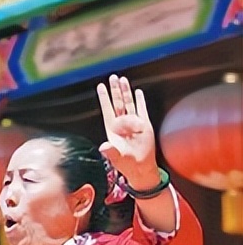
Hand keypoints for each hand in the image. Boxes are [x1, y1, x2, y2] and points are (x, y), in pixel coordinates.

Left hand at [96, 74, 160, 190]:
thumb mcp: (116, 157)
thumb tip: (103, 147)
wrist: (140, 167)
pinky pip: (141, 109)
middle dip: (115, 90)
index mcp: (112, 129)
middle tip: (112, 77)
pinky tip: (138, 92)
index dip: (104, 98)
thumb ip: (110, 151)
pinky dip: (140, 100)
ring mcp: (133, 123)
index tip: (100, 86)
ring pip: (128, 103)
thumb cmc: (126, 163)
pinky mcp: (144, 124)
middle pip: (118, 102)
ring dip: (126, 92)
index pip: (107, 109)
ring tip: (123, 80)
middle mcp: (122, 123)